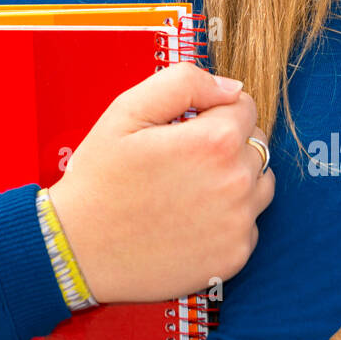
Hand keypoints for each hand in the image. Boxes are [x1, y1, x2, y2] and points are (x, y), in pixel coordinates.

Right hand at [48, 61, 274, 302]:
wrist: (79, 248)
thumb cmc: (100, 177)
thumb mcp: (127, 110)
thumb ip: (184, 83)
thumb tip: (232, 88)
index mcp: (214, 142)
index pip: (244, 106)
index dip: (213, 110)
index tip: (185, 126)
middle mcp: (236, 183)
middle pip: (256, 144)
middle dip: (226, 143)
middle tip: (181, 159)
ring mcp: (238, 224)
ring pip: (260, 183)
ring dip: (235, 178)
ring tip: (189, 187)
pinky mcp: (234, 256)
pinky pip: (249, 223)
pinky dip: (228, 217)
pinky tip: (190, 218)